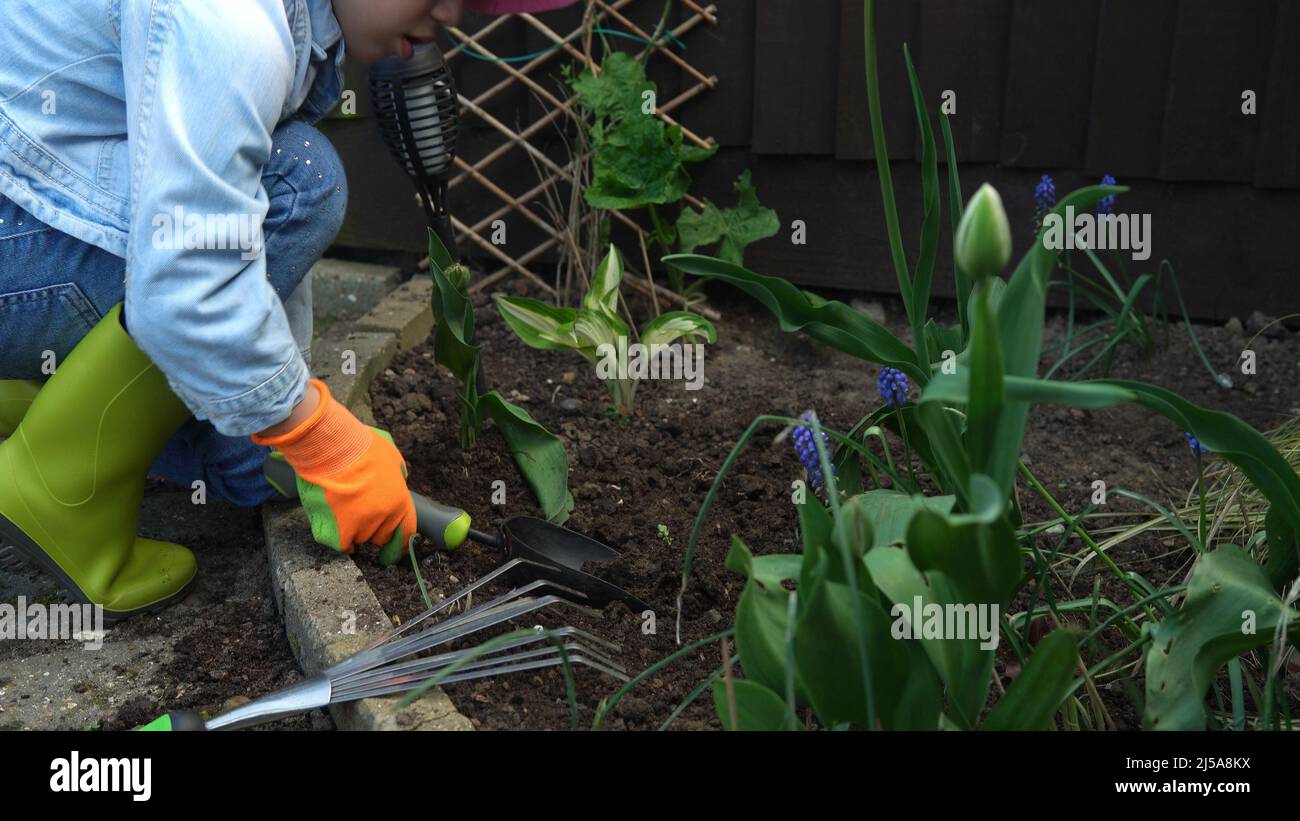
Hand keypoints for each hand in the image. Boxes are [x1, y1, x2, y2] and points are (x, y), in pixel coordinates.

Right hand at [252, 379, 416, 555]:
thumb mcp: (392, 458)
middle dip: (373, 529)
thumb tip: (397, 483)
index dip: (399, 544)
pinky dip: (337, 537)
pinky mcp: (335, 532)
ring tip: (343, 508)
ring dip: (353, 530)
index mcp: (399, 502)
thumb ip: (396, 478)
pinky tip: (334, 525)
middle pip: (380, 537)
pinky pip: (340, 545)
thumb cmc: (359, 445)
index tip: (393, 551)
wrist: (329, 446)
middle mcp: (382, 518)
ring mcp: (359, 526)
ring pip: (359, 539)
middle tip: (359, 512)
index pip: (405, 534)